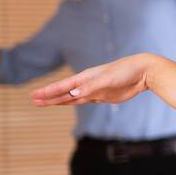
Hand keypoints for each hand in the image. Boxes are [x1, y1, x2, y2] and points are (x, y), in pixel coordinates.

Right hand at [31, 53, 153, 106]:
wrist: (142, 72)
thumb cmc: (125, 71)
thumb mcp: (107, 79)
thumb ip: (90, 87)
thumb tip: (72, 94)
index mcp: (86, 77)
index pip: (62, 86)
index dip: (48, 91)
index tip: (34, 96)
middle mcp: (87, 83)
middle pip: (64, 92)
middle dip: (49, 97)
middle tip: (33, 101)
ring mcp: (94, 90)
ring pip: (71, 97)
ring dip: (58, 101)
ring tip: (43, 103)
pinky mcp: (103, 96)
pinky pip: (83, 100)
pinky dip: (73, 102)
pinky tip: (66, 103)